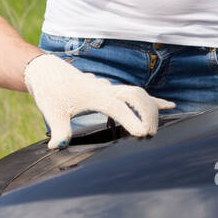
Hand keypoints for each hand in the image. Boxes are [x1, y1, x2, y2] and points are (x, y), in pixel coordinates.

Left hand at [24, 53, 173, 148]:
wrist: (48, 71)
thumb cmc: (51, 91)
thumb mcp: (52, 112)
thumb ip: (59, 130)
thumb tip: (58, 146)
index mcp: (95, 95)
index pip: (119, 107)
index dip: (132, 120)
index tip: (143, 134)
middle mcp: (107, 89)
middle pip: (137, 97)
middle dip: (148, 114)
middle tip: (149, 135)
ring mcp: (111, 88)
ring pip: (140, 94)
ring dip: (152, 109)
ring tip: (155, 129)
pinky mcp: (113, 90)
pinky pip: (138, 94)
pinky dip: (154, 101)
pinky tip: (169, 106)